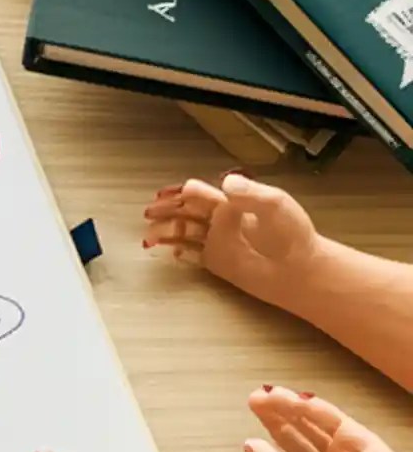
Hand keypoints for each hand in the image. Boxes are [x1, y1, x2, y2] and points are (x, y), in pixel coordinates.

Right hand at [142, 172, 319, 306]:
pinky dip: (179, 253)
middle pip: (186, 212)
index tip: (165, 195)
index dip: (181, 193)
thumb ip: (250, 193)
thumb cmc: (293, 235)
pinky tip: (169, 252)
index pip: (199, 194)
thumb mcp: (275, 205)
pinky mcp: (218, 263)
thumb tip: (226, 181)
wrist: (302, 270)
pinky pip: (192, 255)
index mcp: (232, 203)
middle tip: (148, 213)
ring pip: (184, 233)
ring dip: (166, 233)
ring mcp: (218, 242)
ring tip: (149, 238)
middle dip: (166, 211)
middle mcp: (221, 221)